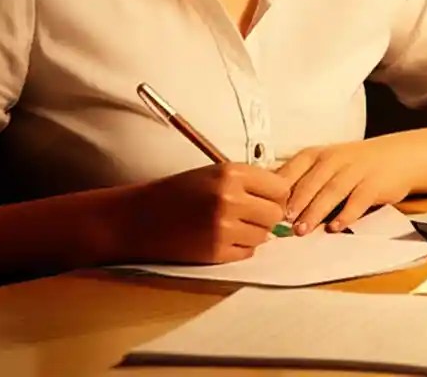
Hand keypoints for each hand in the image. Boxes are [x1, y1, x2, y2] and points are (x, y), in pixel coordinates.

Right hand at [120, 163, 290, 263]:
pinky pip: (248, 252)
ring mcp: (224, 227)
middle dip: (267, 216)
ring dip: (253, 233)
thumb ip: (249, 181)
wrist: (141, 218)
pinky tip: (220, 238)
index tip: (268, 198)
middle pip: (276, 213)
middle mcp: (230, 198)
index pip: (280, 187)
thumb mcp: (214, 173)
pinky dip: (240, 248)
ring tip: (230, 225)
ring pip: (265, 236)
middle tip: (249, 214)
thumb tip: (285, 197)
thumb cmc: (179, 193)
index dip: (276, 195)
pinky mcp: (217, 251)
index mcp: (231, 173)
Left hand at [276, 139, 414, 234]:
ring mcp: (356, 171)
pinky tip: (335, 228)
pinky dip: (346, 215)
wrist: (398, 156)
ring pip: (332, 191)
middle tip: (281, 222)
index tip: (267, 206)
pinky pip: (358, 201)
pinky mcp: (374, 184)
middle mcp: (335, 159)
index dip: (279, 188)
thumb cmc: (355, 164)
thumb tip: (268, 199)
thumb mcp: (326, 163)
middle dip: (295, 203)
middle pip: (311, 182)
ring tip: (302, 230)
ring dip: (315, 211)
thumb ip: (301, 179)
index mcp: (317, 155)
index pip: (293, 169)